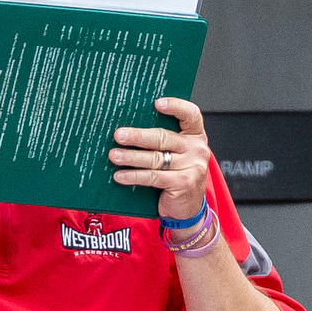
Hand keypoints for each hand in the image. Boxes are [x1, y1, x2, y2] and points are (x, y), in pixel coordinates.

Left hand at [110, 97, 211, 218]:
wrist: (188, 207)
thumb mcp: (176, 154)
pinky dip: (134, 176)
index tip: (157, 103)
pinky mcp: (184, 183)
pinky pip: (153, 176)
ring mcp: (192, 166)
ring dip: (131, 157)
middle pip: (164, 137)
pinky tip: (120, 176)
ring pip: (156, 158)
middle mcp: (197, 149)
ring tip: (114, 156)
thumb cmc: (176, 175)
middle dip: (138, 137)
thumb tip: (128, 128)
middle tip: (119, 135)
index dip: (176, 106)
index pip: (191, 114)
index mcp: (195, 135)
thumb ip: (163, 140)